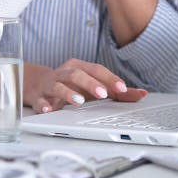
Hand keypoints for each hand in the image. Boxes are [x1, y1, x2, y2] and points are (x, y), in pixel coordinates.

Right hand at [24, 60, 147, 112]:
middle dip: (91, 84)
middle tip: (103, 94)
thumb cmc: (69, 85)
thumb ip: (116, 92)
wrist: (35, 85)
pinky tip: (48, 110)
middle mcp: (64, 73)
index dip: (109, 78)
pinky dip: (43, 105)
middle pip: (77, 74)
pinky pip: (39, 100)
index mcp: (79, 68)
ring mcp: (50, 85)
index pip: (96, 69)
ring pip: (58, 85)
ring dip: (69, 93)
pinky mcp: (37, 97)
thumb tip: (141, 94)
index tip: (122, 88)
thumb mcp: (92, 87)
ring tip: (79, 102)